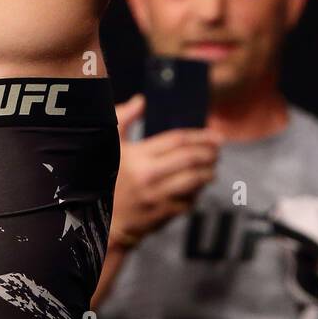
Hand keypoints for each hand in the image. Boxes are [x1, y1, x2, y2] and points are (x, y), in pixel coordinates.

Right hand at [109, 94, 220, 245]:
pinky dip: (197, 192)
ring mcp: (157, 198)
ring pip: (193, 182)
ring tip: (213, 166)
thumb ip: (124, 117)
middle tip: (218, 150)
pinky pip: (187, 202)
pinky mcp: (161, 215)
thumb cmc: (102, 174)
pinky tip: (199, 185)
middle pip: (189, 161)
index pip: (176, 141)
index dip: (199, 136)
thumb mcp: (109, 143)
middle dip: (208, 153)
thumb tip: (142, 101)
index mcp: (138, 156)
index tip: (214, 135)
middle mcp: (150, 176)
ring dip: (208, 173)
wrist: (99, 217)